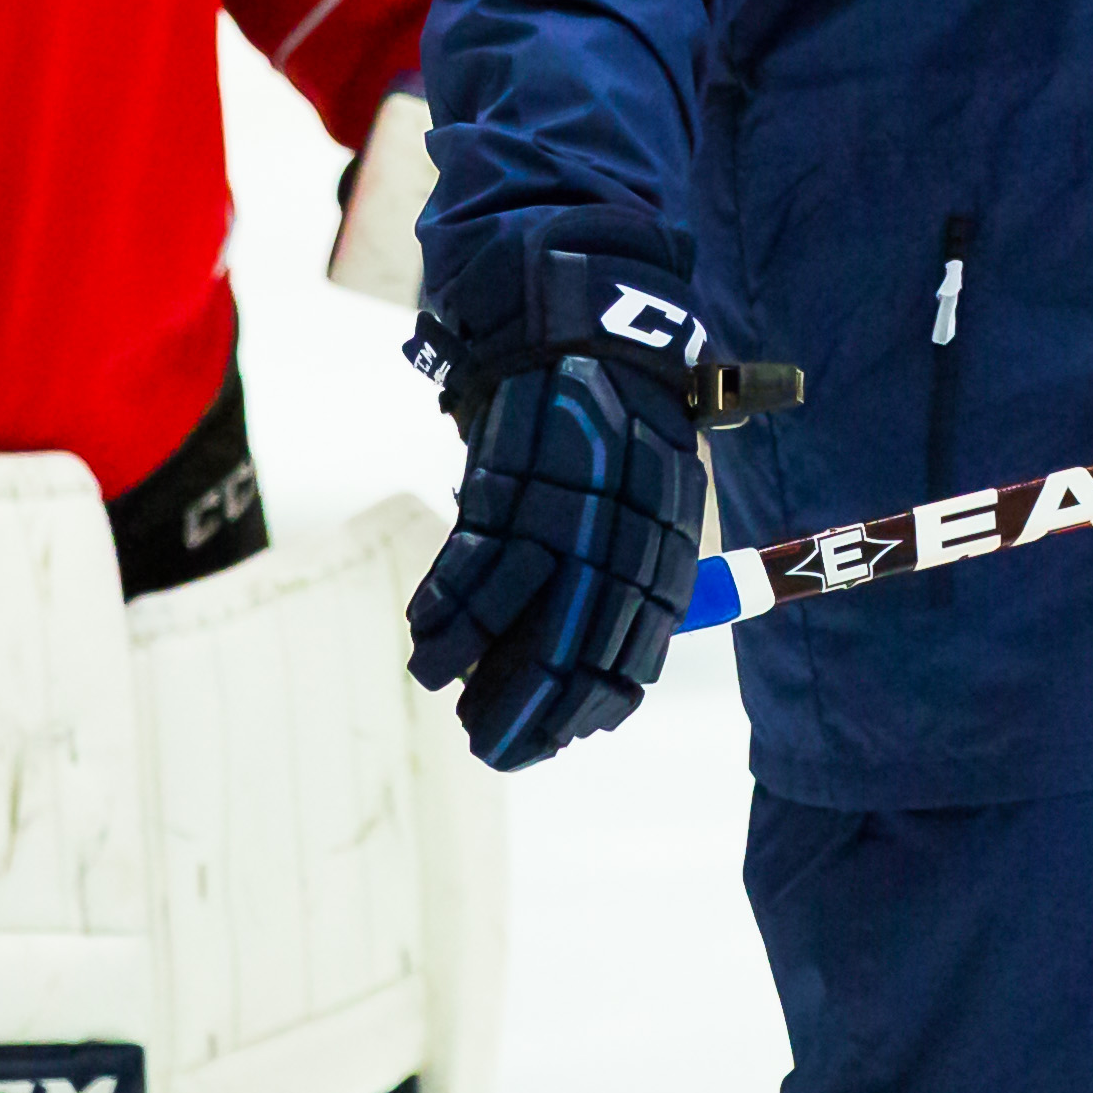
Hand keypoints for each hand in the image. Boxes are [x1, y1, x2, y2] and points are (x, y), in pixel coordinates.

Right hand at [407, 350, 705, 770]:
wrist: (591, 345)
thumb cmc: (629, 440)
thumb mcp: (664, 511)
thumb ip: (644, 589)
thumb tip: (609, 678)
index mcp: (662, 556)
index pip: (629, 660)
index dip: (589, 712)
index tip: (558, 740)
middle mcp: (615, 545)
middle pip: (566, 654)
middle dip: (524, 712)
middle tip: (492, 747)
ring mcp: (557, 516)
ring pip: (508, 617)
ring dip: (471, 668)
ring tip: (447, 690)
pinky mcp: (506, 485)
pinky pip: (467, 565)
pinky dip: (443, 610)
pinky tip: (428, 640)